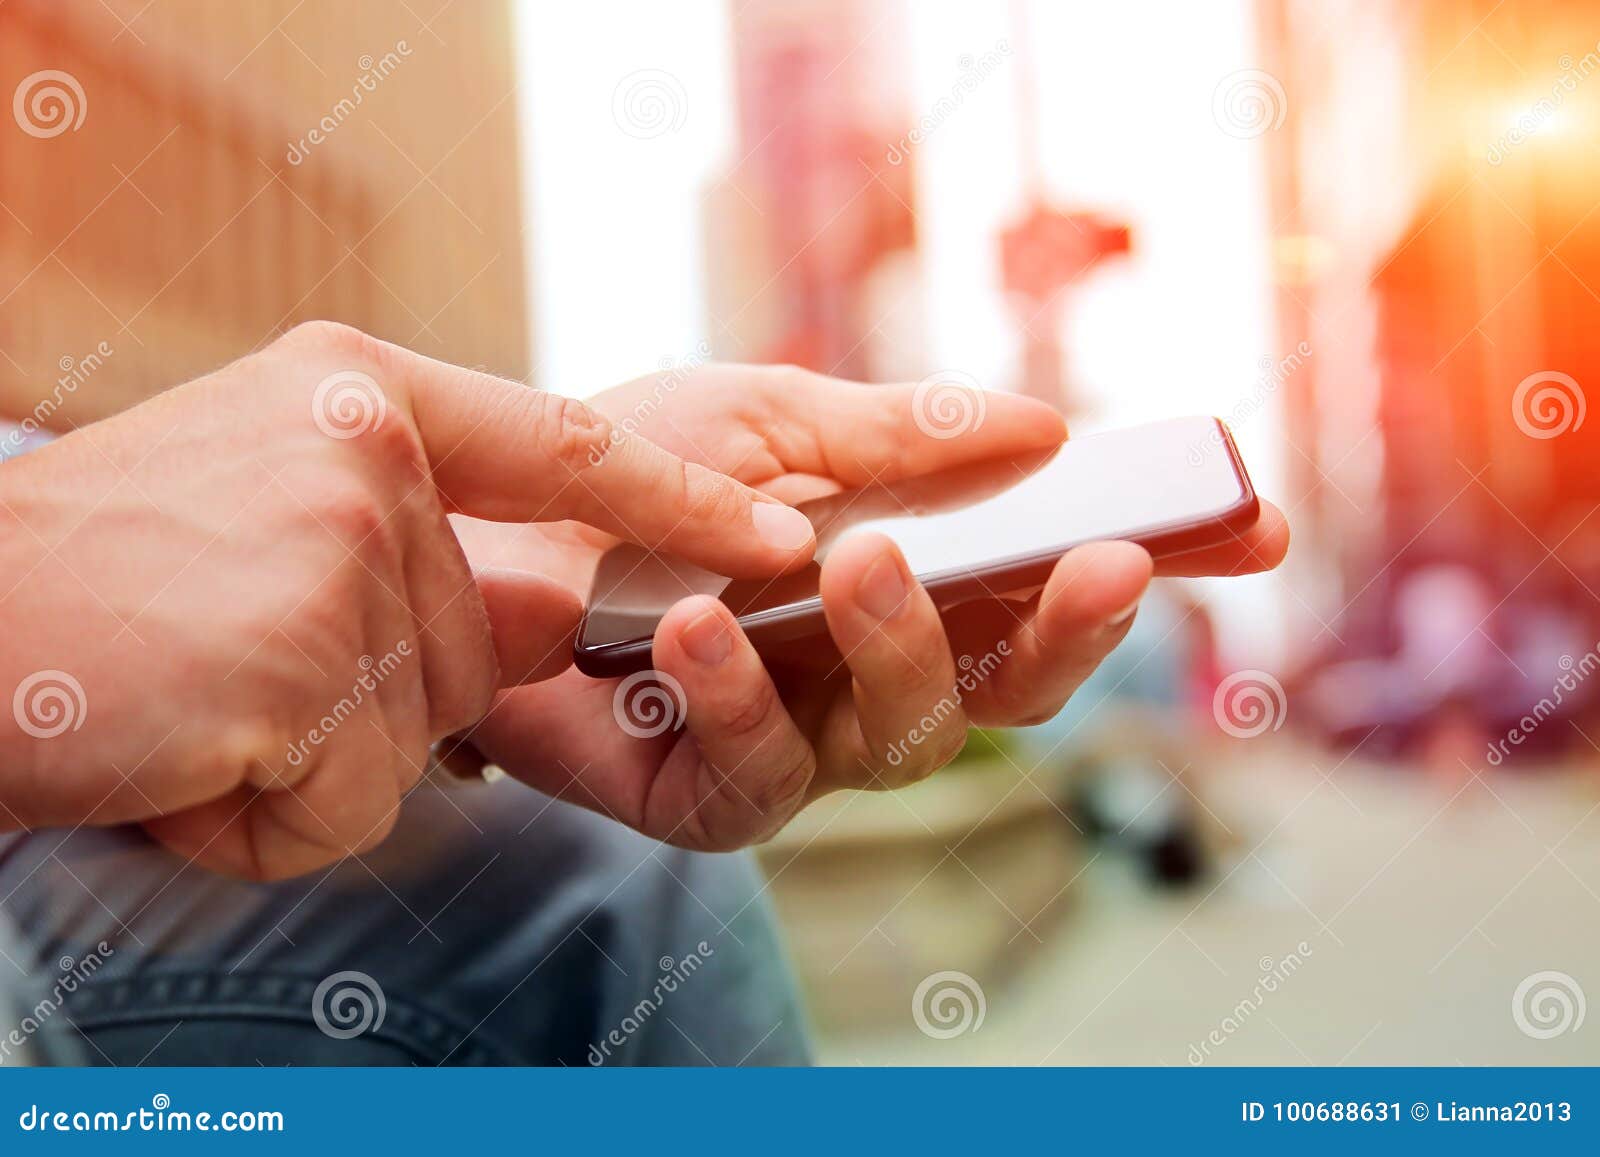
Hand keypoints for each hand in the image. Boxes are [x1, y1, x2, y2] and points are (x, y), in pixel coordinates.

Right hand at [0, 323, 820, 878]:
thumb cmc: (91, 582)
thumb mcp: (266, 507)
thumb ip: (413, 546)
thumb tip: (544, 617)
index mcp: (360, 393)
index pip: (565, 447)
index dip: (679, 502)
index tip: (780, 535)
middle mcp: (365, 452)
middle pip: (471, 644)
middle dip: (366, 703)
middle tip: (223, 671)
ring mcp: (341, 549)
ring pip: (410, 735)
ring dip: (306, 764)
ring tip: (188, 710)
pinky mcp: (303, 661)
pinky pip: (349, 800)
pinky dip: (264, 822)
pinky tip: (179, 759)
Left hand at [455, 365, 1289, 848]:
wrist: (475, 530)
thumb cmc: (627, 472)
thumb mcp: (767, 417)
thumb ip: (899, 433)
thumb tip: (1048, 424)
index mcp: (911, 583)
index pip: (1054, 589)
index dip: (1160, 563)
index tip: (1253, 525)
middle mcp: (874, 676)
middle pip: (1015, 688)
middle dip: (1071, 631)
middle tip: (1105, 558)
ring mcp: (803, 745)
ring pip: (909, 740)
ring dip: (901, 646)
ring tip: (861, 561)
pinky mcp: (711, 798)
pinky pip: (760, 773)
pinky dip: (738, 696)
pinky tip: (701, 628)